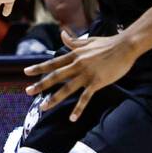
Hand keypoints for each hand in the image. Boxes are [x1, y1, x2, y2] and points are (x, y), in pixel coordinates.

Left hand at [23, 29, 140, 121]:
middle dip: (41, 85)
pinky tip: (72, 118)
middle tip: (28, 92)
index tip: (26, 72)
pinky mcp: (97, 82)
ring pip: (67, 88)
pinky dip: (78, 109)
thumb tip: (62, 34)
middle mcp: (77, 64)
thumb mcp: (88, 41)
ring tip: (44, 107)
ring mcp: (87, 74)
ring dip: (54, 98)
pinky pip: (85, 98)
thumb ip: (73, 41)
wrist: (125, 46)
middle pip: (55, 76)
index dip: (39, 68)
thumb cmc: (108, 43)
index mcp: (74, 55)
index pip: (52, 62)